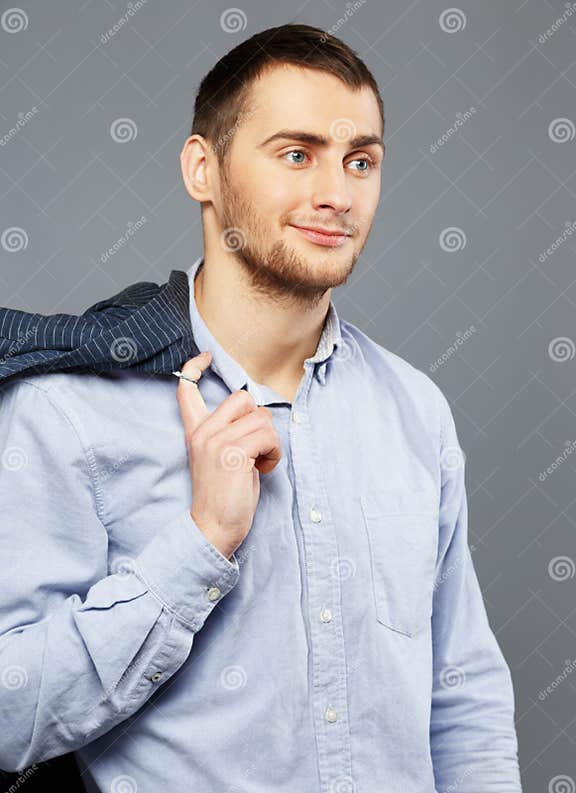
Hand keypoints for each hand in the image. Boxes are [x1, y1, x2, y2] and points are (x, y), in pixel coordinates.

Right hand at [176, 352, 281, 557]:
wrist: (213, 528)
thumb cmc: (224, 496)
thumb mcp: (221, 458)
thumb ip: (230, 432)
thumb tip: (257, 413)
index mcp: (196, 432)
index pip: (186, 390)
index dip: (194, 368)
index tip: (206, 357)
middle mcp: (203, 432)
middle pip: (243, 398)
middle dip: (260, 421)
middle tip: (256, 448)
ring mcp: (217, 441)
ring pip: (262, 418)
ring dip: (270, 441)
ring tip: (259, 463)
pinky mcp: (233, 454)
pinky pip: (268, 436)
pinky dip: (274, 453)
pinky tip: (263, 469)